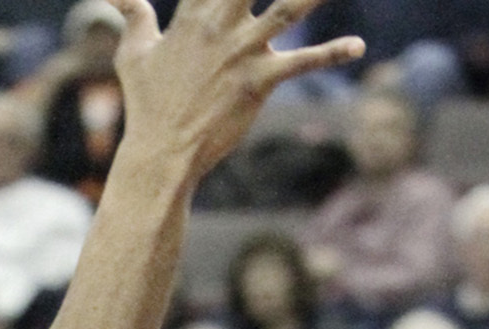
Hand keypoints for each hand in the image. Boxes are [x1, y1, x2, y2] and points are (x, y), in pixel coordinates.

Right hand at [112, 0, 363, 179]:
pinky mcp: (258, 83)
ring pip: (288, 9)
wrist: (160, 154)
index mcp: (194, 12)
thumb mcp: (133, 52)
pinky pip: (301, 64)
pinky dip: (330, 54)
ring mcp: (242, 52)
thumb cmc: (146, 104)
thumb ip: (131, 13)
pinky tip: (357, 46)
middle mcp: (220, 24)